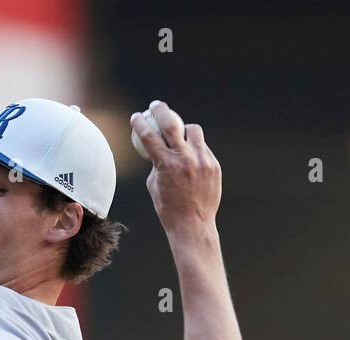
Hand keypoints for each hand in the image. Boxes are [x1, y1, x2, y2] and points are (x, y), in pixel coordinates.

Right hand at [130, 101, 221, 233]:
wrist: (193, 224)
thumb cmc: (168, 207)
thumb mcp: (154, 184)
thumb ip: (156, 163)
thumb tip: (155, 148)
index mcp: (166, 164)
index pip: (149, 136)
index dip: (140, 123)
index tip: (136, 116)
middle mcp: (184, 158)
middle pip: (171, 123)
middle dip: (161, 110)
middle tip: (155, 106)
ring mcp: (201, 160)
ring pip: (193, 131)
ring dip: (184, 129)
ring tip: (180, 134)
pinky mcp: (213, 165)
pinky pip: (203, 148)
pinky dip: (195, 149)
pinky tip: (191, 156)